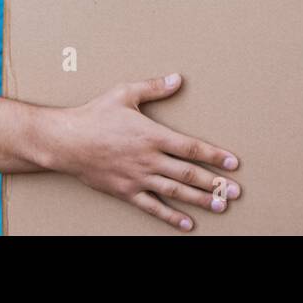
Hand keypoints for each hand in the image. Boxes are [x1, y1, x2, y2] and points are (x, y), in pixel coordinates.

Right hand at [45, 72, 240, 230]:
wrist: (67, 141)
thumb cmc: (95, 115)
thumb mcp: (124, 94)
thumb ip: (153, 87)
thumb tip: (177, 79)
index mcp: (152, 135)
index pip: (191, 147)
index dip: (214, 155)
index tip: (232, 163)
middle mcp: (149, 159)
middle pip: (189, 174)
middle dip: (216, 183)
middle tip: (236, 192)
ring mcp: (138, 177)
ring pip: (176, 192)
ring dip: (201, 200)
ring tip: (221, 205)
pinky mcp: (126, 191)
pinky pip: (153, 206)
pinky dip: (171, 216)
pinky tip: (187, 223)